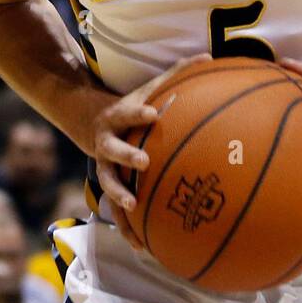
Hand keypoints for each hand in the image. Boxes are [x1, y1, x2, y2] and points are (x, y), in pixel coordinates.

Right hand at [90, 54, 210, 249]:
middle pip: (113, 150)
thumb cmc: (135, 104)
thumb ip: (178, 73)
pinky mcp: (109, 185)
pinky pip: (117, 210)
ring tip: (134, 207)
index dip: (139, 111)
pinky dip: (127, 227)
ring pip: (109, 183)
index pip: (129, 111)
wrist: (92, 122)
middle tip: (144, 162)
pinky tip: (142, 246)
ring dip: (120, 196)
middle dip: (127, 156)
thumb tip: (210, 56)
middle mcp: (107, 143)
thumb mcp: (150, 86)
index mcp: (120, 116)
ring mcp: (105, 167)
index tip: (153, 113)